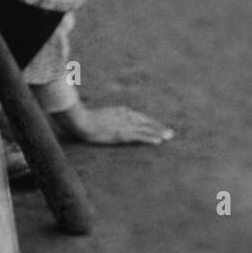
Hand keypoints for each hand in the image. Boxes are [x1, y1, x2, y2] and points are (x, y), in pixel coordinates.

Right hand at [53, 101, 173, 144]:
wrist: (81, 120)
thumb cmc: (86, 118)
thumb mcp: (98, 114)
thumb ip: (107, 116)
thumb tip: (108, 119)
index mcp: (119, 110)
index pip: (139, 117)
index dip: (150, 122)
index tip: (158, 126)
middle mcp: (124, 116)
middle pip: (145, 122)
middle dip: (158, 127)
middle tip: (170, 133)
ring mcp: (124, 125)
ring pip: (146, 128)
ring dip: (158, 132)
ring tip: (169, 137)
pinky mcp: (122, 133)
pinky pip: (140, 136)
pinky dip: (150, 138)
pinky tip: (158, 142)